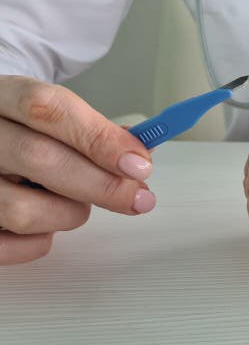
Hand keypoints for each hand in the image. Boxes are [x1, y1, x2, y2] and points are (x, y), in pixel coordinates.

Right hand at [0, 76, 154, 264]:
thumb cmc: (22, 132)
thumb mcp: (53, 116)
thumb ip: (95, 132)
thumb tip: (140, 156)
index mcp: (0, 97)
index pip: (47, 108)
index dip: (99, 138)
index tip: (138, 164)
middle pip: (39, 158)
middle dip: (101, 184)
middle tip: (137, 197)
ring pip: (23, 210)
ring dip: (70, 214)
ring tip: (78, 205)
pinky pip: (7, 247)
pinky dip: (39, 242)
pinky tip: (47, 224)